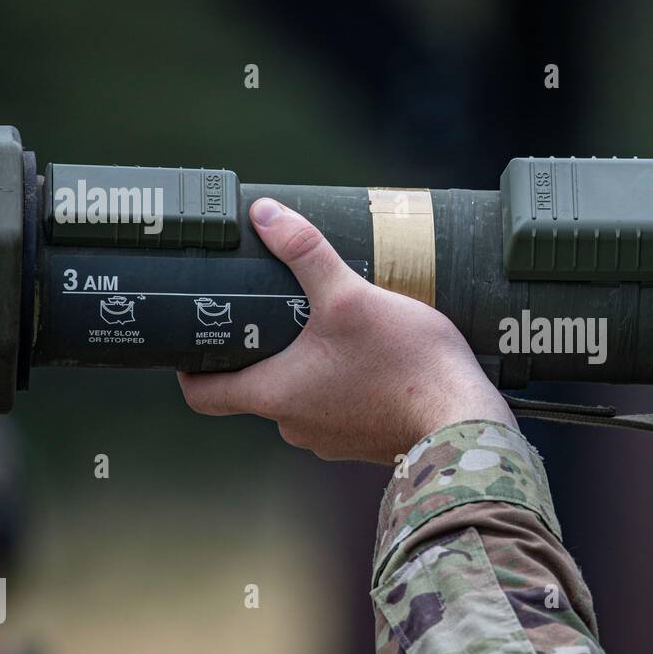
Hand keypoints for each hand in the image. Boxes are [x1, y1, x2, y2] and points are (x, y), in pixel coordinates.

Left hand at [178, 199, 515, 463]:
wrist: (464, 420)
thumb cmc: (406, 364)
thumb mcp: (350, 296)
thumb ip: (304, 252)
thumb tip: (263, 213)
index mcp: (274, 396)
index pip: (203, 395)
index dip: (188, 368)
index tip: (194, 340)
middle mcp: (294, 425)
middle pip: (257, 386)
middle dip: (265, 349)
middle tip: (278, 310)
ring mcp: (331, 439)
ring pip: (301, 396)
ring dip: (309, 366)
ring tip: (333, 326)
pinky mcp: (364, 440)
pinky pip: (339, 408)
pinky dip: (344, 383)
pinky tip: (372, 356)